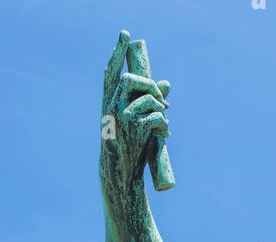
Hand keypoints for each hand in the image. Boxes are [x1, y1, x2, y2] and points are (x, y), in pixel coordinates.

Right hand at [100, 32, 170, 185]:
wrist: (123, 172)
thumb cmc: (128, 146)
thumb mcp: (134, 121)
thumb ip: (148, 101)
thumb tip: (167, 83)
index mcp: (108, 102)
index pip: (111, 72)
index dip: (117, 52)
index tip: (125, 35)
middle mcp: (111, 105)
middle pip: (132, 79)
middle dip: (150, 85)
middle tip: (161, 98)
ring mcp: (122, 115)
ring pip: (149, 99)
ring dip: (161, 109)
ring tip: (163, 124)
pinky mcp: (135, 127)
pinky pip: (158, 115)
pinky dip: (165, 123)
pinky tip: (165, 134)